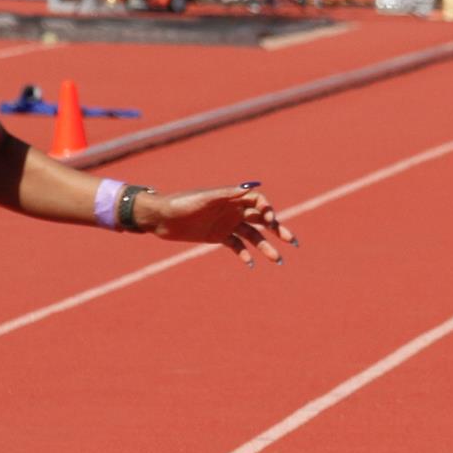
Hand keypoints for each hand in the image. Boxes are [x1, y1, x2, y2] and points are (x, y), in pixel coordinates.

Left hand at [138, 184, 297, 267]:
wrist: (161, 218)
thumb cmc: (181, 203)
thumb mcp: (204, 198)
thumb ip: (226, 194)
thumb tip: (249, 188)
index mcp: (232, 198)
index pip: (258, 202)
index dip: (268, 210)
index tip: (270, 221)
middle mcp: (233, 210)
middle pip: (261, 220)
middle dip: (278, 230)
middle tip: (292, 242)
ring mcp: (227, 224)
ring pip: (253, 236)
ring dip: (266, 247)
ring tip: (278, 260)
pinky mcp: (218, 236)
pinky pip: (237, 246)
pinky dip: (244, 254)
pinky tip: (250, 264)